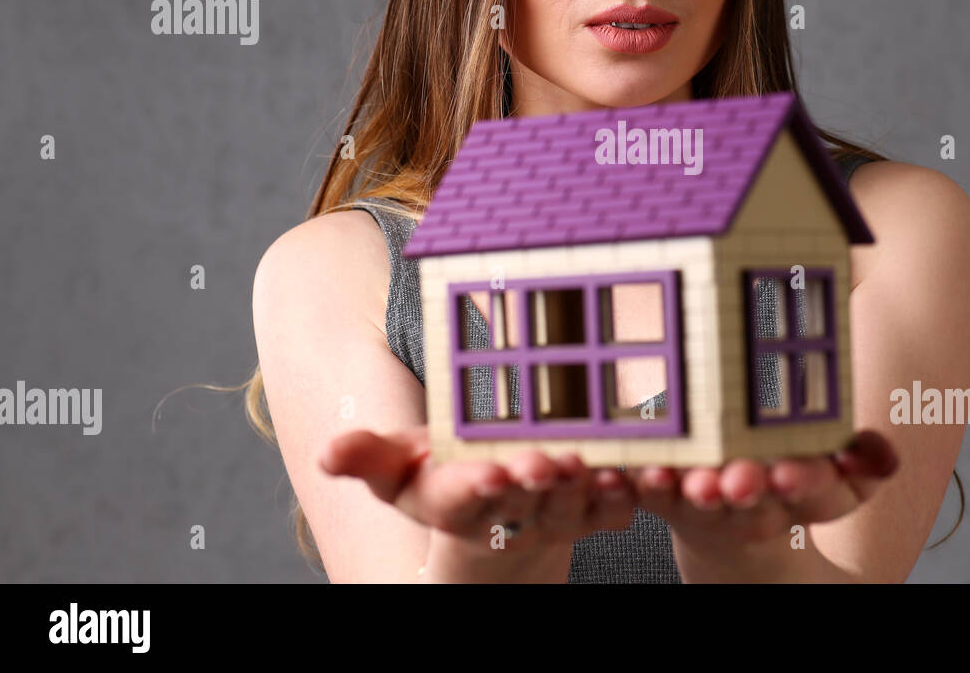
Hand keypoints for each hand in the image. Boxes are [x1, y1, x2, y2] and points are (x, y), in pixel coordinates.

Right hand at [319, 426, 637, 576]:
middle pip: (520, 499)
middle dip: (532, 481)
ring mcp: (551, 514)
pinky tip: (642, 472)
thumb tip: (327, 454)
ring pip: (570, 505)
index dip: (474, 486)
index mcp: (455, 501)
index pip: (460, 497)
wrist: (497, 510)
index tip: (488, 470)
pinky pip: (613, 509)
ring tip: (592, 463)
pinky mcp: (592, 512)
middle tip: (545, 462)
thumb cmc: (445, 477)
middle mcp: (504, 513)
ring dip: (583, 487)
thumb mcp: (401, 469)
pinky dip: (628, 494)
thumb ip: (368, 459)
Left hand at [627, 430, 898, 553]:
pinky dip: (642, 482)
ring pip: (697, 500)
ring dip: (692, 490)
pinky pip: (649, 492)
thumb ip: (863, 461)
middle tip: (740, 481)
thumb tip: (883, 453)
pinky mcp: (662, 495)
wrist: (728, 522)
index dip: (807, 482)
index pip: (815, 492)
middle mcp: (752, 506)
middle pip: (751, 499)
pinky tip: (640, 469)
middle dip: (747, 488)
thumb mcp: (835, 474)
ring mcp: (705, 501)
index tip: (795, 472)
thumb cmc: (784, 479)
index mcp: (800, 496)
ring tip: (688, 480)